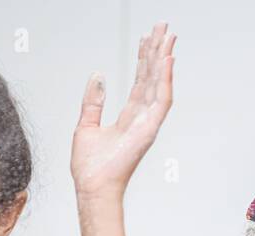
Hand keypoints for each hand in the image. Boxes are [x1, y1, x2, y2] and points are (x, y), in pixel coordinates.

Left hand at [71, 22, 174, 202]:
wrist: (92, 187)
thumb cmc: (89, 167)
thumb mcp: (86, 125)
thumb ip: (93, 101)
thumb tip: (98, 76)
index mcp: (128, 117)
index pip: (140, 82)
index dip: (143, 59)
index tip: (146, 39)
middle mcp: (141, 118)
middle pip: (153, 78)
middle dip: (158, 52)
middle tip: (164, 28)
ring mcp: (148, 123)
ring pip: (159, 84)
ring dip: (165, 59)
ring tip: (168, 36)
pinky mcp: (149, 130)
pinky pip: (161, 100)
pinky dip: (165, 80)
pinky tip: (167, 60)